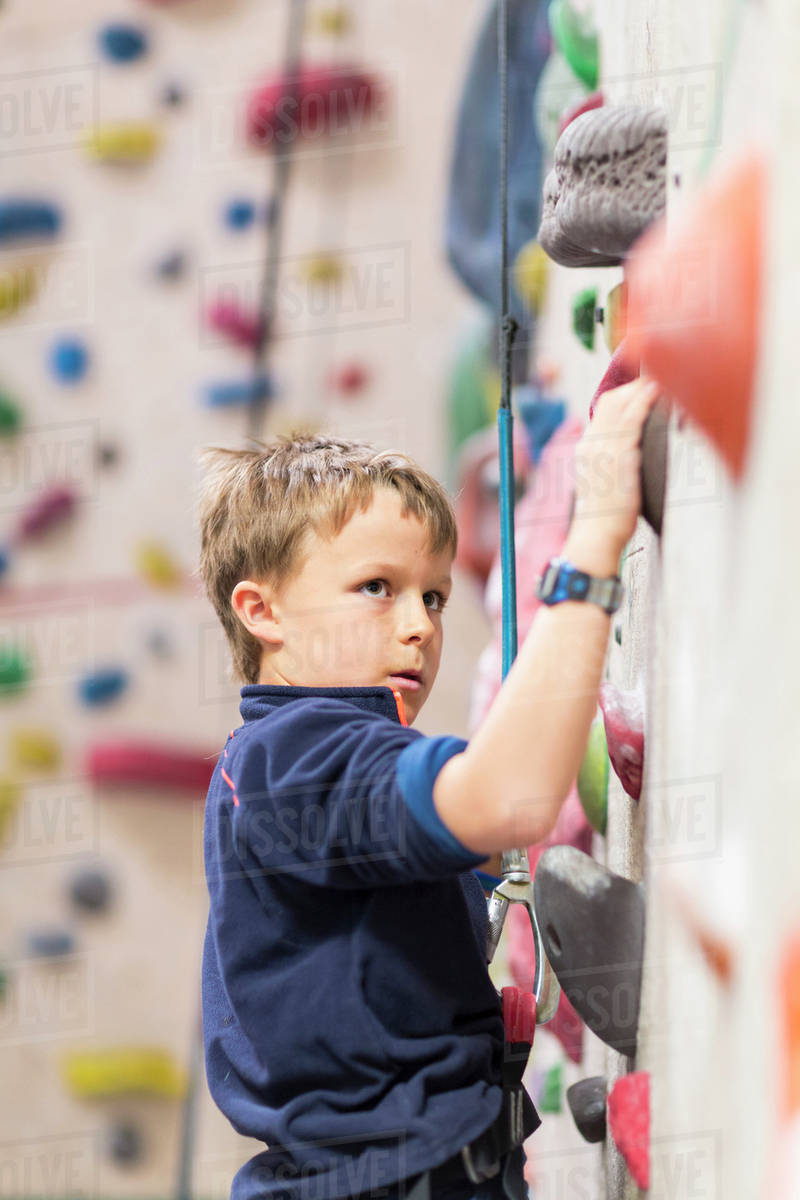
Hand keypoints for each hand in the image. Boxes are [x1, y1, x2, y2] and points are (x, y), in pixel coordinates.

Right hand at [567, 377, 660, 565]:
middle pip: (612, 401)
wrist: (595, 538)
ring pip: (622, 405)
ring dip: (644, 388)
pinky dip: (645, 403)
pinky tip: (660, 393)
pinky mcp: (617, 458)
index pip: (605, 408)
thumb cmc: (606, 517)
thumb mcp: (607, 483)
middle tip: (660, 376)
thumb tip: (637, 453)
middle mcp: (592, 443)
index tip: (646, 384)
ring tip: (665, 376)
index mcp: (588, 448)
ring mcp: (603, 449)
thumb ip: (618, 462)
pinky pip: (632, 421)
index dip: (625, 393)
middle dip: (636, 385)